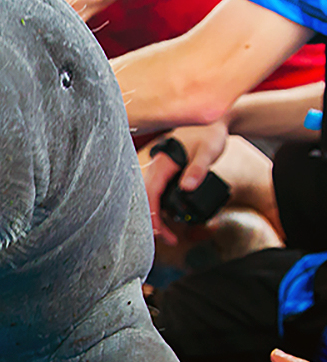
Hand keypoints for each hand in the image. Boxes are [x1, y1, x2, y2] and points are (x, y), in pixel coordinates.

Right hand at [139, 123, 228, 245]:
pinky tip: (173, 217)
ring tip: (172, 234)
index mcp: (161, 164)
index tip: (161, 232)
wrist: (214, 120)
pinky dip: (163, 209)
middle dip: (155, 223)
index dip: (153, 215)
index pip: (150, 194)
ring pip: (152, 199)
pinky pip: (159, 194)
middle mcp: (156, 168)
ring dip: (159, 218)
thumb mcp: (208, 151)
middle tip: (171, 240)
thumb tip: (187, 187)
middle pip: (147, 200)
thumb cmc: (210, 133)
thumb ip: (197, 169)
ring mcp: (160, 171)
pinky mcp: (167, 173)